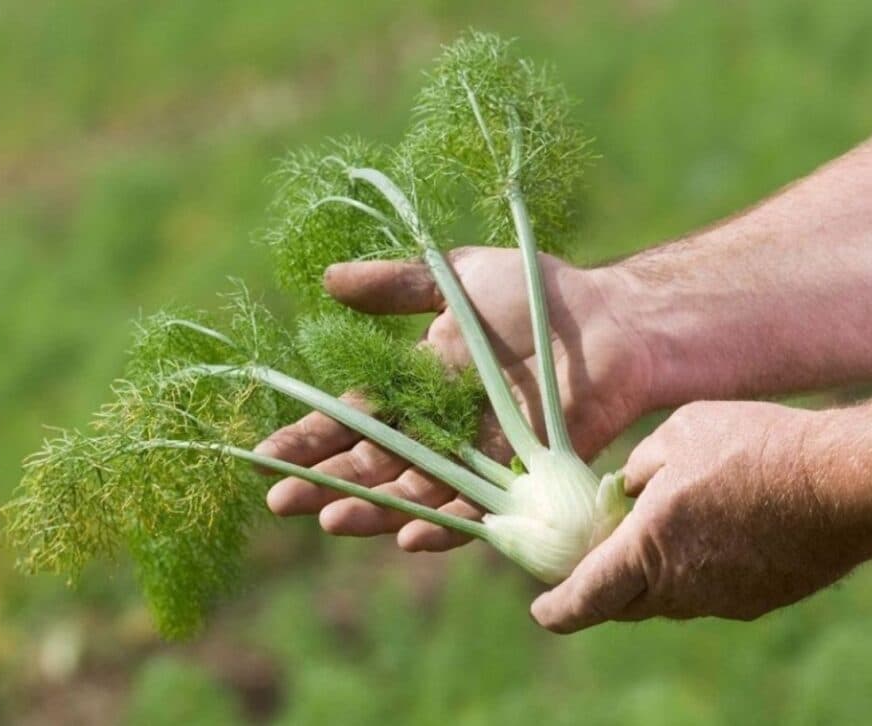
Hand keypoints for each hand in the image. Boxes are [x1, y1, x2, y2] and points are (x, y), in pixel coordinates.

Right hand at [257, 246, 653, 550]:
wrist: (608, 319)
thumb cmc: (533, 294)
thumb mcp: (454, 277)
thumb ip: (395, 286)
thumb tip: (326, 280)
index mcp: (414, 386)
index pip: (350, 418)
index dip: (308, 437)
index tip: (263, 455)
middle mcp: (437, 428)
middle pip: (370, 462)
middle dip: (323, 482)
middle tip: (279, 501)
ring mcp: (475, 455)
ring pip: (413, 491)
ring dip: (373, 509)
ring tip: (331, 520)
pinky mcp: (516, 474)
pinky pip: (477, 507)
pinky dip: (444, 523)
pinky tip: (410, 537)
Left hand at [531, 400, 871, 633]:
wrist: (841, 480)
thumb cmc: (754, 447)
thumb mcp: (678, 434)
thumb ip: (638, 469)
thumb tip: (625, 490)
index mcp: (649, 547)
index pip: (587, 595)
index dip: (558, 608)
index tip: (540, 612)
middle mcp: (682, 585)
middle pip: (624, 604)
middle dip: (600, 590)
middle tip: (592, 565)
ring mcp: (722, 599)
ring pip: (668, 600)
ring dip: (649, 578)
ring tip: (654, 537)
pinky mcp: (756, 600)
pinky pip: (706, 594)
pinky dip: (690, 574)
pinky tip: (705, 537)